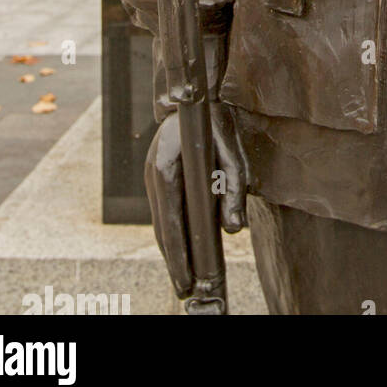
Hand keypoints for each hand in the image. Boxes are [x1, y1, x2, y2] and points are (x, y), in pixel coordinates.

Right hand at [145, 102, 246, 298]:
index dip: (178, 256)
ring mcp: (152, 174)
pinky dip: (171, 232)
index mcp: (166, 169)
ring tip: (183, 277)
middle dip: (173, 261)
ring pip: (160, 222)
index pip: (170, 223)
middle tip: (185, 290)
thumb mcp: (233, 155)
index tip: (186, 281)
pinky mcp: (158, 174)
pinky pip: (164, 210)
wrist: (198, 95)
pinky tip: (182, 248)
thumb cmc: (218, 124)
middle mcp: (153, 174)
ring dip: (171, 250)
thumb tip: (233, 230)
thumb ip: (234, 190)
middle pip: (161, 228)